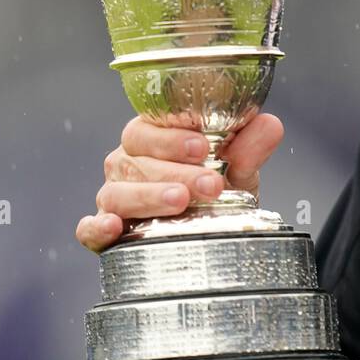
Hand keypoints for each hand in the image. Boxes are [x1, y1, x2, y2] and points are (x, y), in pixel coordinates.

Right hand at [75, 113, 284, 251]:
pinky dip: (96, 227)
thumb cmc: (218, 192)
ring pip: (116, 191)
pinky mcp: (104, 231)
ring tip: (180, 202)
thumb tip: (270, 125)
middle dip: (174, 172)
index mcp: (152, 139)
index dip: (171, 136)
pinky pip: (88, 228)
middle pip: (135, 160)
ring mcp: (113, 197)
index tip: (203, 147)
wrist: (214, 235)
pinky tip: (113, 227)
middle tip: (210, 184)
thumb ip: (250, 147)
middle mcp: (126, 164)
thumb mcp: (239, 170)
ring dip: (147, 196)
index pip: (147, 128)